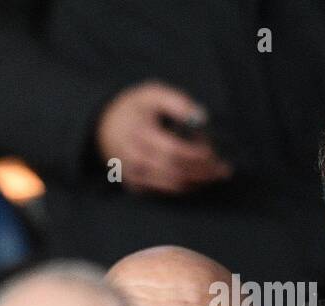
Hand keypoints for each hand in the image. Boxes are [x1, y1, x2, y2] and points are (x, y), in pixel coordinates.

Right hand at [95, 81, 232, 194]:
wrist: (101, 127)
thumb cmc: (132, 108)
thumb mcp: (152, 93)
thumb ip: (178, 102)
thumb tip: (202, 118)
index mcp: (140, 134)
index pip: (174, 151)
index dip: (197, 155)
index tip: (214, 152)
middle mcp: (135, 158)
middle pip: (176, 171)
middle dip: (203, 172)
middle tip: (223, 169)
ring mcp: (133, 175)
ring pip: (171, 185)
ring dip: (197, 182)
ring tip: (215, 175)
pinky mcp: (134, 185)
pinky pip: (164, 192)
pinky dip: (183, 187)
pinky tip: (197, 179)